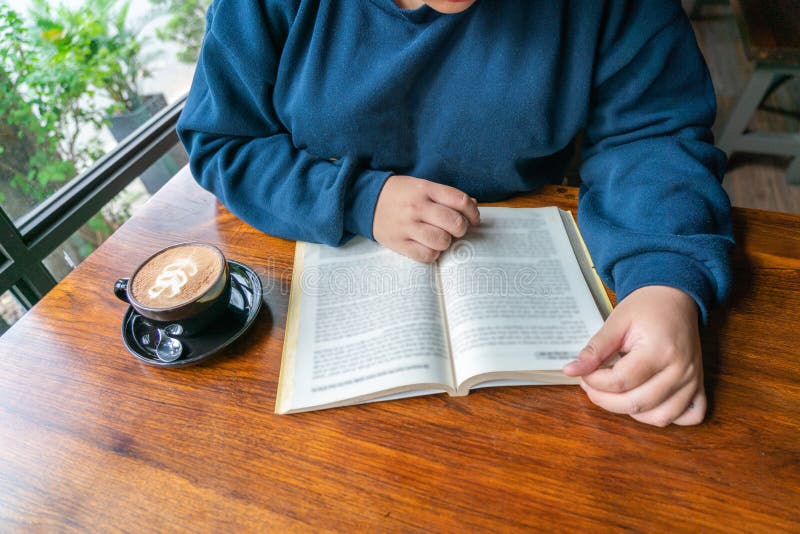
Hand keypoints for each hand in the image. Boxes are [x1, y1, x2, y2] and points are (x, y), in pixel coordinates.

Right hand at [373, 175, 479, 261]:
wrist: (364, 200)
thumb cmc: (399, 194)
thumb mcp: (422, 186)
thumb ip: (447, 196)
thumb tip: (473, 206)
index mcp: (425, 189)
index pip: (460, 201)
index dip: (473, 213)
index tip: (474, 220)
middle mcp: (417, 207)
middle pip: (455, 223)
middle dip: (461, 229)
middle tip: (455, 229)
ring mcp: (407, 226)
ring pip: (442, 241)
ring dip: (446, 242)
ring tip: (440, 238)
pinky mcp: (398, 243)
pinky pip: (426, 255)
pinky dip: (433, 254)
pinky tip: (429, 247)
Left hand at [563, 285, 704, 426]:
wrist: (675, 299)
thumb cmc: (646, 308)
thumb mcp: (616, 322)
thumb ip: (595, 349)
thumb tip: (571, 370)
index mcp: (660, 350)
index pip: (621, 381)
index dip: (596, 381)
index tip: (584, 374)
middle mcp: (681, 370)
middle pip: (637, 403)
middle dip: (605, 399)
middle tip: (591, 386)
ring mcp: (693, 382)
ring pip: (659, 417)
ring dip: (630, 413)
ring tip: (614, 394)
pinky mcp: (699, 387)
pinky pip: (687, 417)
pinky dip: (664, 416)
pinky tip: (646, 404)